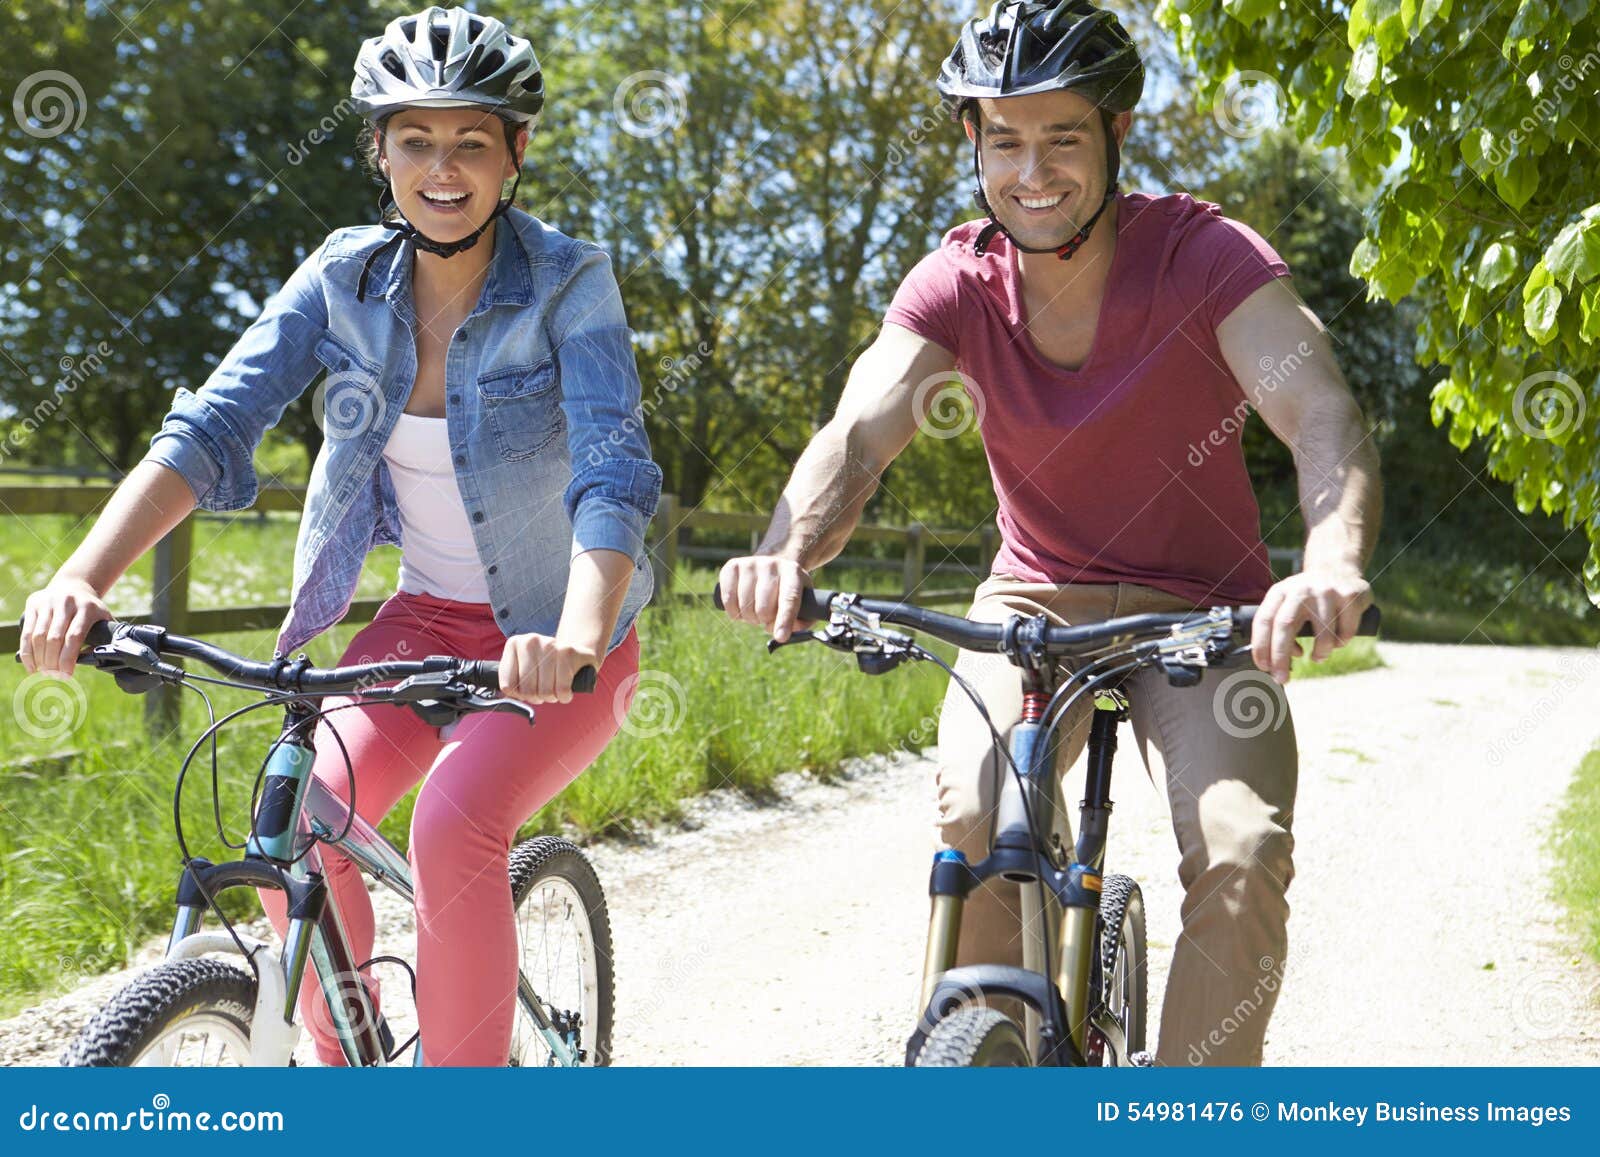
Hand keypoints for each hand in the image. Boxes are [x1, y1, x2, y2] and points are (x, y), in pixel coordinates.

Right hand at [18, 578, 111, 677]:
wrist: (73, 586)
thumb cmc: (90, 610)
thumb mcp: (103, 618)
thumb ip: (104, 637)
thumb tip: (98, 659)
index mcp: (87, 608)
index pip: (75, 636)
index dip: (68, 658)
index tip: (66, 675)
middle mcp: (67, 603)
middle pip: (55, 638)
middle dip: (53, 661)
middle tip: (54, 676)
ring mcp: (48, 602)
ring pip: (39, 636)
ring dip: (39, 658)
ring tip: (44, 672)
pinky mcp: (33, 604)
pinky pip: (27, 632)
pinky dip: (26, 651)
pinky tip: (31, 665)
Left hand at [498, 633, 597, 704]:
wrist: (576, 653)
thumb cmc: (546, 666)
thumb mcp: (523, 668)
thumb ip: (510, 681)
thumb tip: (502, 698)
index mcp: (514, 644)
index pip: (507, 685)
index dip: (519, 695)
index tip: (526, 690)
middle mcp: (530, 641)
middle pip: (526, 690)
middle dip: (537, 698)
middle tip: (543, 690)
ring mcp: (550, 645)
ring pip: (544, 691)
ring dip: (552, 697)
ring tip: (555, 688)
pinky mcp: (568, 652)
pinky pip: (561, 689)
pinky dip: (565, 696)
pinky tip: (566, 689)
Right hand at [717, 555, 811, 641]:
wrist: (770, 566)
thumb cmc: (787, 590)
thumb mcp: (803, 601)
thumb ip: (802, 621)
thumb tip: (783, 634)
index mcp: (793, 572)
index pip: (789, 599)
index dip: (784, 620)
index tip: (780, 637)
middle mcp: (772, 564)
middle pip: (764, 607)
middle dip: (764, 621)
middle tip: (766, 618)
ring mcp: (750, 563)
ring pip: (745, 605)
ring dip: (749, 617)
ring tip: (755, 612)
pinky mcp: (732, 566)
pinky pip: (728, 598)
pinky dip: (733, 611)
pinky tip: (740, 608)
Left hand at [1250, 568, 1371, 684]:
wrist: (1338, 569)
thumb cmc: (1307, 597)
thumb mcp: (1287, 605)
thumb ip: (1278, 630)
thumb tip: (1276, 664)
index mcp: (1280, 592)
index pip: (1264, 620)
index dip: (1261, 646)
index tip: (1263, 667)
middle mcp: (1301, 589)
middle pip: (1285, 626)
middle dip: (1281, 657)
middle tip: (1282, 678)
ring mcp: (1326, 591)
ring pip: (1323, 635)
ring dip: (1321, 654)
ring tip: (1319, 656)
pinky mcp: (1350, 596)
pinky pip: (1346, 632)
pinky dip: (1341, 643)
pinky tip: (1338, 639)